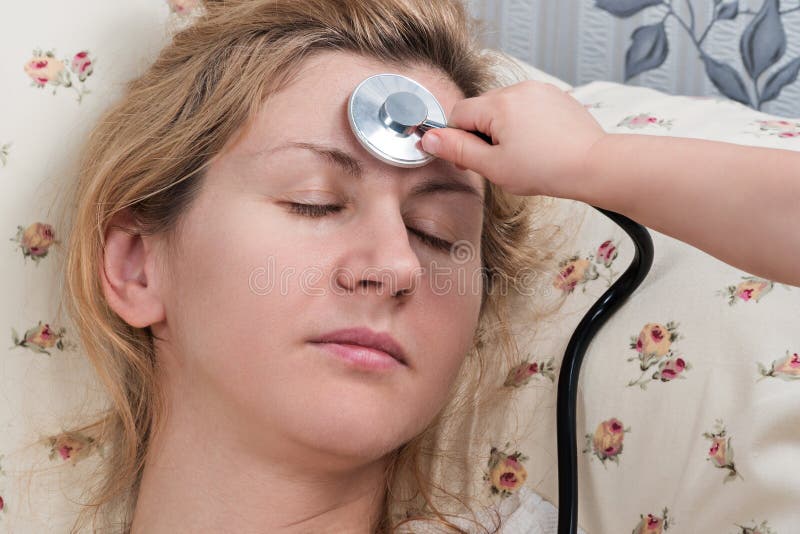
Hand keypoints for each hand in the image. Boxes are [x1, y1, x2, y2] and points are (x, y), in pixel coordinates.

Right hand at [420, 80, 607, 199]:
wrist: (593, 165)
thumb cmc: (547, 169)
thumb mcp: (493, 167)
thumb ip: (458, 150)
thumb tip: (428, 138)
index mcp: (498, 105)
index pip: (458, 114)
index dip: (458, 140)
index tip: (470, 159)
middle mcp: (518, 89)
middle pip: (480, 110)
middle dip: (482, 135)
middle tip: (499, 162)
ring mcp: (539, 90)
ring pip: (503, 109)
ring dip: (503, 129)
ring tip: (522, 154)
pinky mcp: (554, 96)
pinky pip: (526, 107)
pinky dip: (524, 124)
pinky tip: (537, 145)